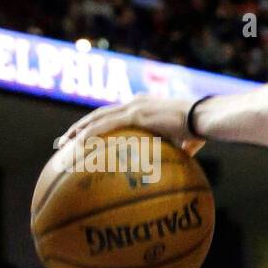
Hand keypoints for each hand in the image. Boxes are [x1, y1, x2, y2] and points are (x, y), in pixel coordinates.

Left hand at [54, 94, 202, 155]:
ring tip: (62, 144)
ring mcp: (134, 106)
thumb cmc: (201, 129)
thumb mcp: (189, 140)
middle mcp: (136, 102)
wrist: (205, 117)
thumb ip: (182, 149)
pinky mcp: (135, 114)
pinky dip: (89, 134)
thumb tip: (185, 164)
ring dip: (77, 130)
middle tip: (64, 140)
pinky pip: (105, 125)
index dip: (98, 124)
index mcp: (146, 106)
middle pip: (100, 114)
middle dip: (80, 127)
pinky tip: (77, 145)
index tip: (86, 136)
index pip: (116, 114)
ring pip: (96, 117)